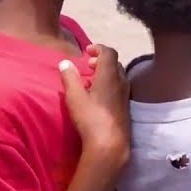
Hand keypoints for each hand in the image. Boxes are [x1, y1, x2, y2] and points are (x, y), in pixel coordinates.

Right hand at [60, 45, 130, 166]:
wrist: (110, 142)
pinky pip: (119, 86)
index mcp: (110, 76)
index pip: (109, 53)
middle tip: (88, 65)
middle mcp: (121, 81)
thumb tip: (65, 62)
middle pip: (115, 63)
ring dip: (106, 72)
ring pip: (118, 74)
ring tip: (91, 79)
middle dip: (101, 60)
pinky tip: (98, 94)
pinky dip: (110, 82)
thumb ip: (70, 78)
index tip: (87, 50)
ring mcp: (126, 94)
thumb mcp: (75, 97)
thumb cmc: (91, 117)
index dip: (99, 48)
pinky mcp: (125, 105)